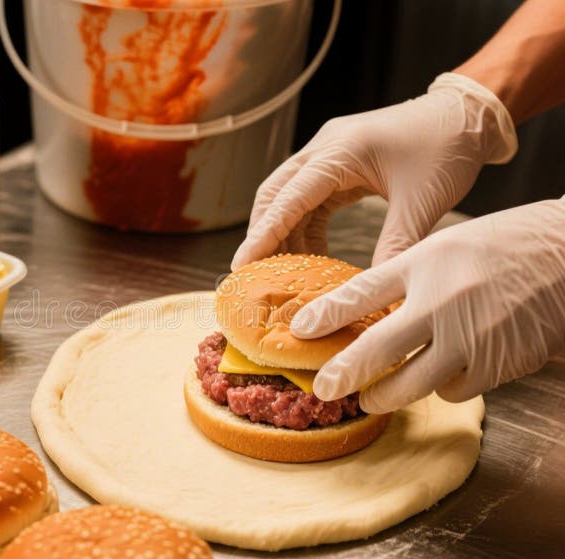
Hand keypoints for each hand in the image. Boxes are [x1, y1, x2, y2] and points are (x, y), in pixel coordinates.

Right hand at [231, 73, 516, 270]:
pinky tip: (312, 252)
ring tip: (284, 270)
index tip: (242, 264)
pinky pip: (308, 197)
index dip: (264, 234)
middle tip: (253, 273)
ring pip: (287, 196)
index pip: (289, 197)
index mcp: (342, 151)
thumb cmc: (447, 150)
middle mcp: (326, 147)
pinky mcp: (338, 163)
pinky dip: (304, 226)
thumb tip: (372, 291)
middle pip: (275, 193)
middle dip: (262, 233)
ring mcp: (329, 152)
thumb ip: (395, 247)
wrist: (467, 115)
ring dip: (283, 232)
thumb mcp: (422, 204)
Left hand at [290, 199, 564, 412]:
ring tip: (373, 397)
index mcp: (426, 262)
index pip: (362, 291)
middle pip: (377, 348)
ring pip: (412, 383)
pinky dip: (443, 386)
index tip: (300, 331)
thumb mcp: (449, 244)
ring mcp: (470, 336)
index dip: (326, 315)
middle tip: (324, 388)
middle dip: (343, 374)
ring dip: (388, 394)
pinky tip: (446, 371)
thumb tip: (370, 314)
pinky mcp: (497, 364)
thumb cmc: (508, 246)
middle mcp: (442, 300)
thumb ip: (409, 276)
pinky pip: (452, 389)